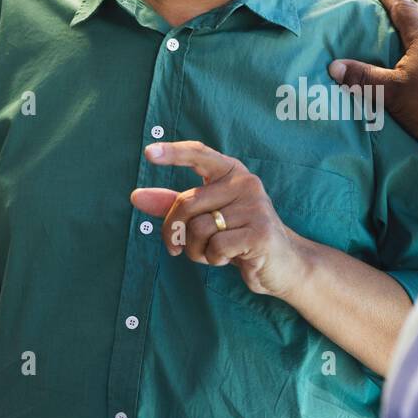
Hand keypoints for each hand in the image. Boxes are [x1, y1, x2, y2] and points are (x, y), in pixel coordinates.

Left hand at [130, 140, 303, 297]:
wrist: (282, 265)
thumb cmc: (238, 238)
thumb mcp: (206, 218)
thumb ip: (173, 205)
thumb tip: (136, 196)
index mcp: (231, 173)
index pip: (200, 154)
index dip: (174, 153)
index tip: (149, 153)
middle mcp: (246, 183)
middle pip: (187, 202)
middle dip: (173, 231)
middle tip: (175, 248)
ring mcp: (255, 206)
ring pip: (199, 228)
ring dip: (195, 250)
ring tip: (212, 253)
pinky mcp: (260, 232)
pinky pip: (216, 246)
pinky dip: (213, 258)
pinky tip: (229, 259)